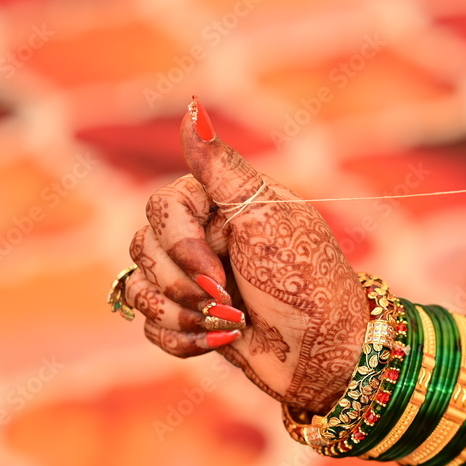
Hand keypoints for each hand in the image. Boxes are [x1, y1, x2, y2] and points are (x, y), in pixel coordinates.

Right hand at [125, 100, 367, 412]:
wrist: (327, 357)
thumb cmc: (306, 284)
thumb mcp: (267, 218)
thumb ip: (221, 168)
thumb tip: (192, 108)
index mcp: (222, 204)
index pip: (161, 207)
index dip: (181, 244)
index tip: (217, 272)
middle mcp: (204, 236)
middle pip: (143, 248)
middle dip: (182, 285)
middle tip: (229, 300)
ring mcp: (194, 279)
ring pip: (138, 288)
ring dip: (180, 316)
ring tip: (228, 323)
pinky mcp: (190, 319)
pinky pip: (149, 325)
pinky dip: (182, 339)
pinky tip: (221, 340)